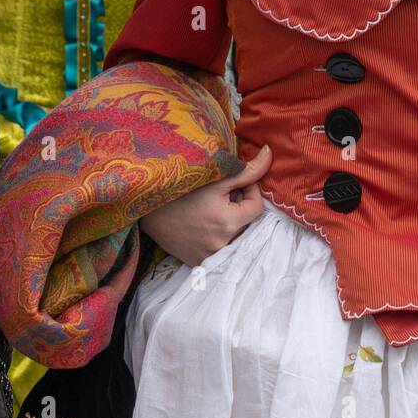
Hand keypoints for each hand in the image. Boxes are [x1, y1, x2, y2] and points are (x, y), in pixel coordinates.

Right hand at [139, 145, 271, 265]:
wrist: (146, 210)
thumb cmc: (180, 190)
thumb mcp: (215, 178)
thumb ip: (247, 170)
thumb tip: (270, 153)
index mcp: (228, 223)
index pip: (257, 206)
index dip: (249, 190)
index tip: (234, 183)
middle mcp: (221, 245)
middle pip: (246, 223)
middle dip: (240, 207)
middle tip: (222, 195)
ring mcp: (209, 257)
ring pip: (234, 235)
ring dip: (230, 221)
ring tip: (212, 208)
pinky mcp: (199, 263)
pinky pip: (220, 248)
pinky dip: (218, 235)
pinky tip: (204, 223)